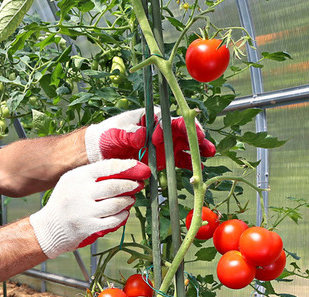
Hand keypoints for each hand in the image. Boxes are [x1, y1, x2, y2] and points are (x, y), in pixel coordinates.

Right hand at [29, 159, 151, 257]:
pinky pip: (113, 221)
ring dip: (127, 201)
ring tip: (130, 199)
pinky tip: (123, 212)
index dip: (126, 166)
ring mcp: (84, 211)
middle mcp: (80, 193)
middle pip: (114, 186)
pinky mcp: (88, 227)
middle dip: (131, 185)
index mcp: (77, 177)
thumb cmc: (64, 201)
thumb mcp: (71, 181)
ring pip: (116, 204)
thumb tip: (121, 169)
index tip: (137, 167)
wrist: (49, 227)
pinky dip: (122, 216)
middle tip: (137, 184)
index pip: (107, 167)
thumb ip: (91, 174)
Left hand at [85, 106, 215, 169]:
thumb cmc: (107, 136)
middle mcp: (161, 128)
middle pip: (182, 128)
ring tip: (209, 152)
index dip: (167, 126)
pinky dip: (190, 162)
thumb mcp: (115, 133)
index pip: (165, 118)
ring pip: (186, 143)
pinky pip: (181, 159)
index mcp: (150, 117)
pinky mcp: (164, 157)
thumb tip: (141, 134)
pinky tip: (199, 167)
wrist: (100, 152)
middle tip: (202, 140)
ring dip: (198, 147)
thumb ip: (128, 134)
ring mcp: (164, 143)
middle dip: (193, 133)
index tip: (158, 138)